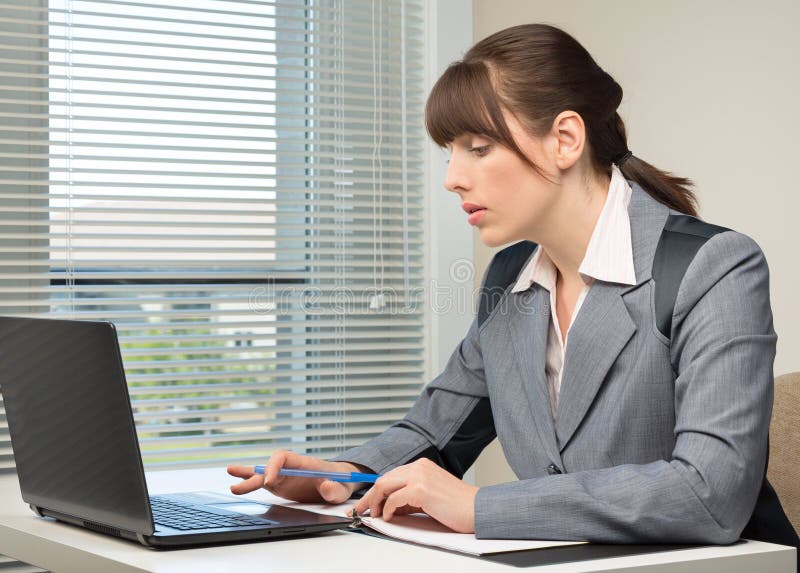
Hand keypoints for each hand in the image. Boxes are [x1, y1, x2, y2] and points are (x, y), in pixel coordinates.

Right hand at [227, 450, 365, 503]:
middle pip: (268, 467)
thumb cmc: (340, 481)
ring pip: (262, 475)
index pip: (283, 458)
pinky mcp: (280, 485)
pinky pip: (262, 482)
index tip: (270, 481)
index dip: (273, 467)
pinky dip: (249, 481)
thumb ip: (335, 488)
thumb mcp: (342, 487)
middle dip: (254, 475)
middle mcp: (290, 467)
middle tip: (240, 487)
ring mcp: (283, 476)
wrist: (339, 482)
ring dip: (247, 478)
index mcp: (303, 463)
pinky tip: (236, 482)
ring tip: (230, 482)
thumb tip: (327, 487)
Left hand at [354, 458, 477, 532]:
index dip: (376, 490)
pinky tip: (389, 517)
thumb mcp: (428, 497)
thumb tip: (390, 507)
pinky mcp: (420, 489)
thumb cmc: (457, 506)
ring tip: (373, 515)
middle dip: (369, 496)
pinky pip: (393, 499)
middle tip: (361, 510)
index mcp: (421, 466)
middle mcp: (419, 467)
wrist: (476, 509)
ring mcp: (419, 476)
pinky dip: (387, 509)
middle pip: (383, 479)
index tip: (367, 503)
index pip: (390, 475)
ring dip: (374, 502)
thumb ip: (409, 498)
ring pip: (384, 485)